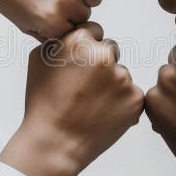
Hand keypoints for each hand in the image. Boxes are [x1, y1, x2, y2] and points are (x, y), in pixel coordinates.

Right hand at [0, 23, 144, 175]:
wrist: (54, 143)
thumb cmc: (43, 104)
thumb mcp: (39, 60)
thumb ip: (61, 41)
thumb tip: (74, 33)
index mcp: (80, 42)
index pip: (95, 31)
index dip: (86, 49)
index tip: (80, 65)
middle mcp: (104, 55)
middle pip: (111, 51)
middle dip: (101, 66)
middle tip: (85, 89)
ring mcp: (122, 78)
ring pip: (121, 75)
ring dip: (111, 86)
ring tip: (91, 105)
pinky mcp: (135, 99)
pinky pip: (131, 94)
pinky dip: (121, 103)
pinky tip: (102, 114)